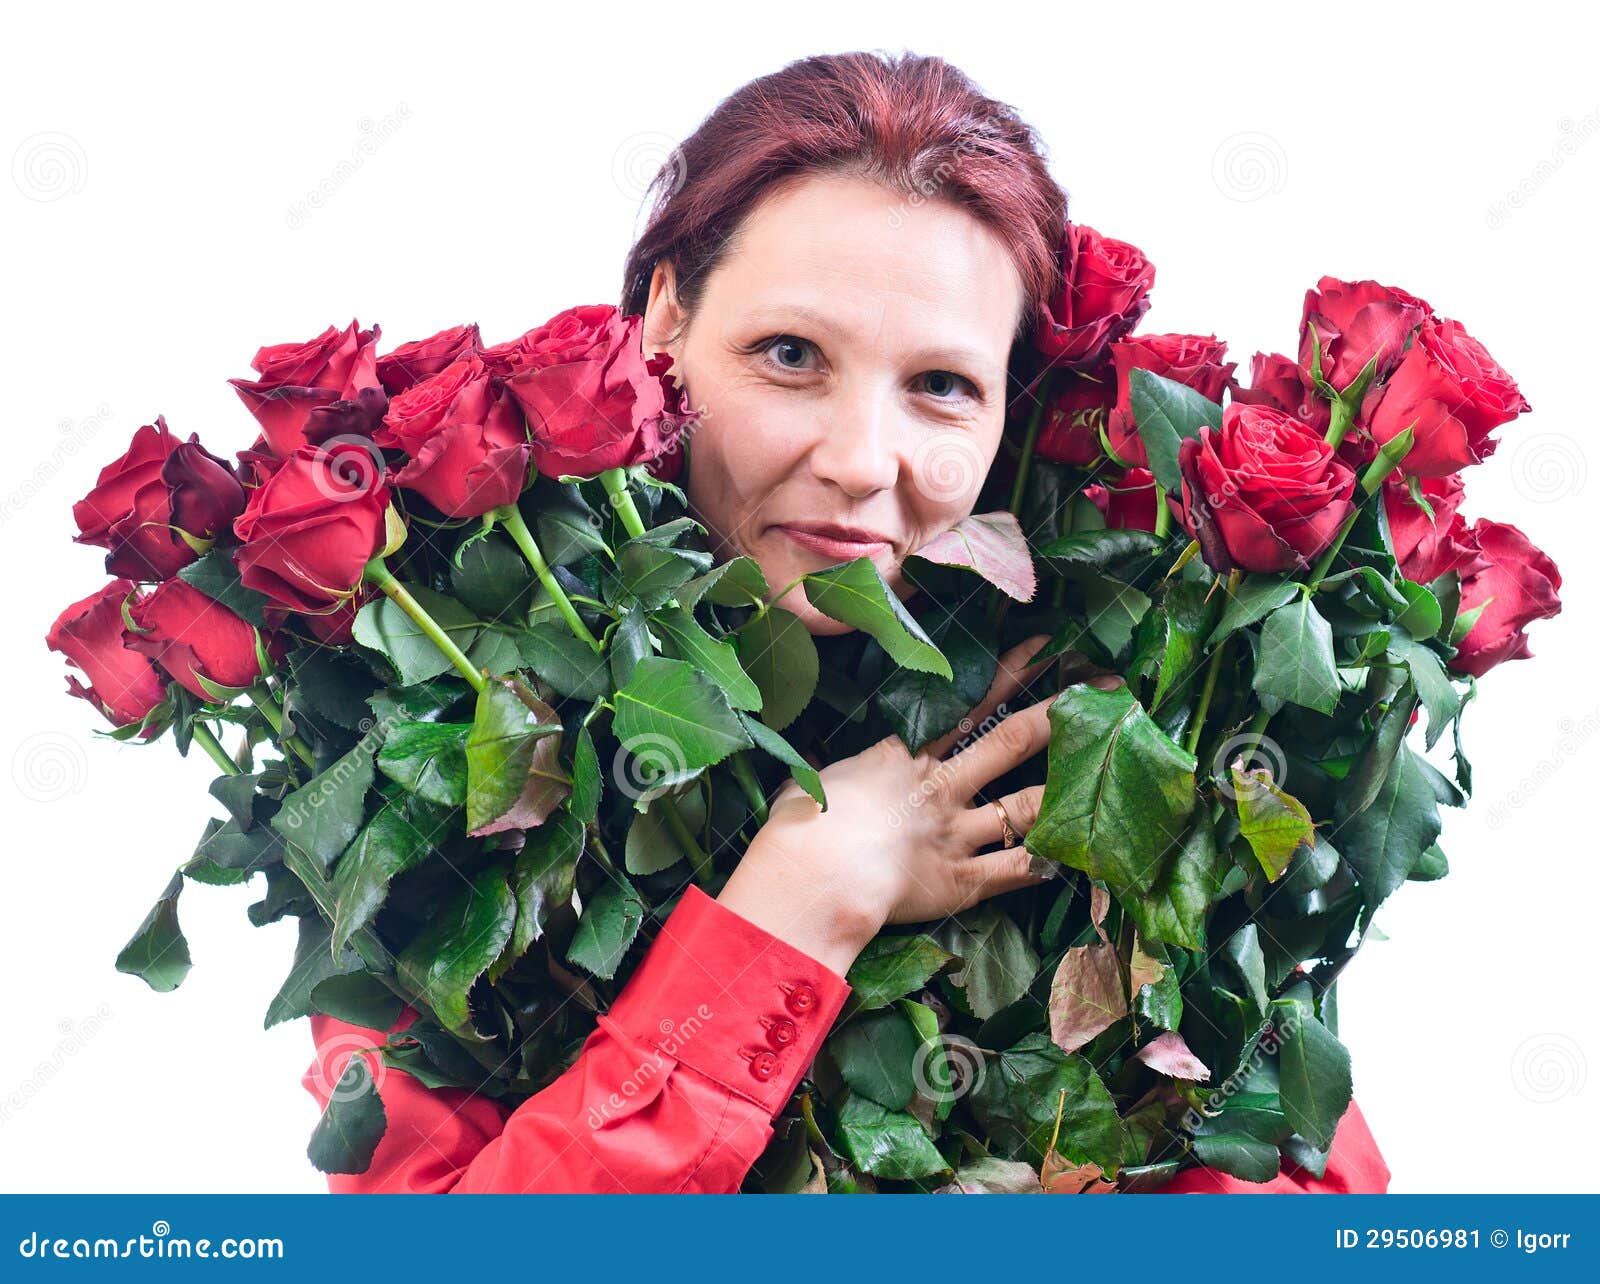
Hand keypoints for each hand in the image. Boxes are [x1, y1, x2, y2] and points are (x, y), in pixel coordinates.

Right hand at [718, 636, 1116, 975]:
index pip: (966, 704)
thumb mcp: (811, 779)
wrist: (812, 876)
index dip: (1009, 673)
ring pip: (1022, 805)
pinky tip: (1071, 859)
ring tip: (1109, 770)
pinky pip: (1011, 871)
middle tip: (1106, 693)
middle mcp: (938, 787)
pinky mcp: (960, 880)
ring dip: (1065, 787)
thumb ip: (835, 769)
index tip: (1046, 643)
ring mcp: (954, 833)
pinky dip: (1040, 865)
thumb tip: (821, 765)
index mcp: (903, 756)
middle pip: (1009, 741)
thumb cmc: (798, 824)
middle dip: (1058, 714)